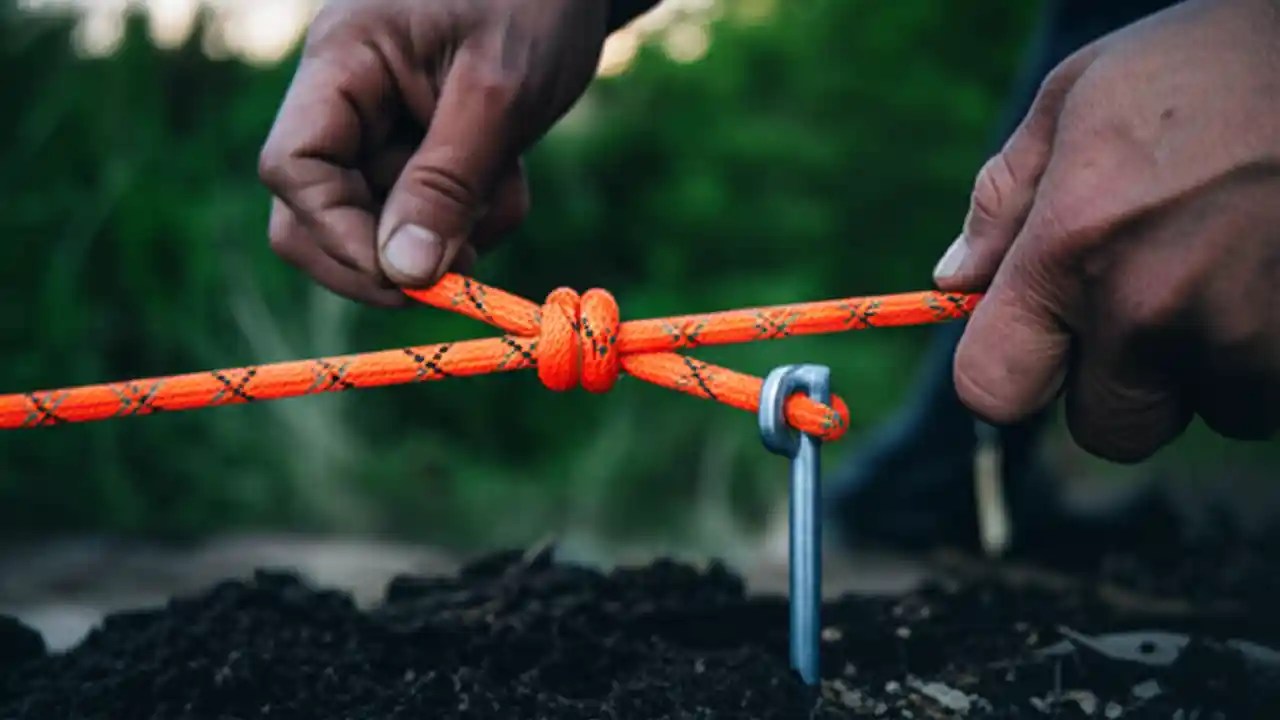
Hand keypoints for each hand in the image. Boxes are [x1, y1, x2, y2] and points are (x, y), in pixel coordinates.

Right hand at [258, 0, 610, 305]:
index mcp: (342, 64)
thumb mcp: (498, 94)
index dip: (337, 235)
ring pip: (381, 222)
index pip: (294, 169)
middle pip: (314, 211)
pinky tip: (510, 176)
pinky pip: (426, 210)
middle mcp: (345, 99)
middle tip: (460, 270)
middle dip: (386, 254)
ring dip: (449, 231)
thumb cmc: (534, 2)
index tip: (404, 277)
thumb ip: (447, 183)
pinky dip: (472, 213)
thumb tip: (401, 272)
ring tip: (507, 185)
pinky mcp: (419, 146)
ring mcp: (380, 125)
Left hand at [934, 0, 1279, 460]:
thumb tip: (955, 281)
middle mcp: (1149, 309)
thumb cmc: (1210, 62)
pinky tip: (1271, 273)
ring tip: (1233, 267)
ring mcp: (1244, 338)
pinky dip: (1270, 351)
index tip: (1041, 344)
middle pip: (1110, 428)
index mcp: (1070, 249)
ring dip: (1212, 364)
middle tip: (1154, 302)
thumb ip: (1005, 196)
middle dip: (1125, 383)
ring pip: (1210, 408)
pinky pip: (1273, 391)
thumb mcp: (1078, 94)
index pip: (993, 389)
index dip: (1012, 375)